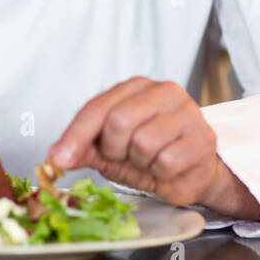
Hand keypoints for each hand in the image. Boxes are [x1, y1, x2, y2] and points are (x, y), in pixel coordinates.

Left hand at [48, 77, 259, 218]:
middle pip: (119, 121)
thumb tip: (56, 156)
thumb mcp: (110, 151)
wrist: (191, 172)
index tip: (60, 158)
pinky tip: (168, 167)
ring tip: (150, 160)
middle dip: (115, 149)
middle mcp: (163, 91)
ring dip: (140, 162)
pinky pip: (166, 161)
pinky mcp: (203, 138)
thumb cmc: (151, 155)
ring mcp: (187, 112)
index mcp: (136, 87)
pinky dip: (161, 172)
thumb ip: (84, 148)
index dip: (75, 135)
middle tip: (124, 156)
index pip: (97, 107)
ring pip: (144, 142)